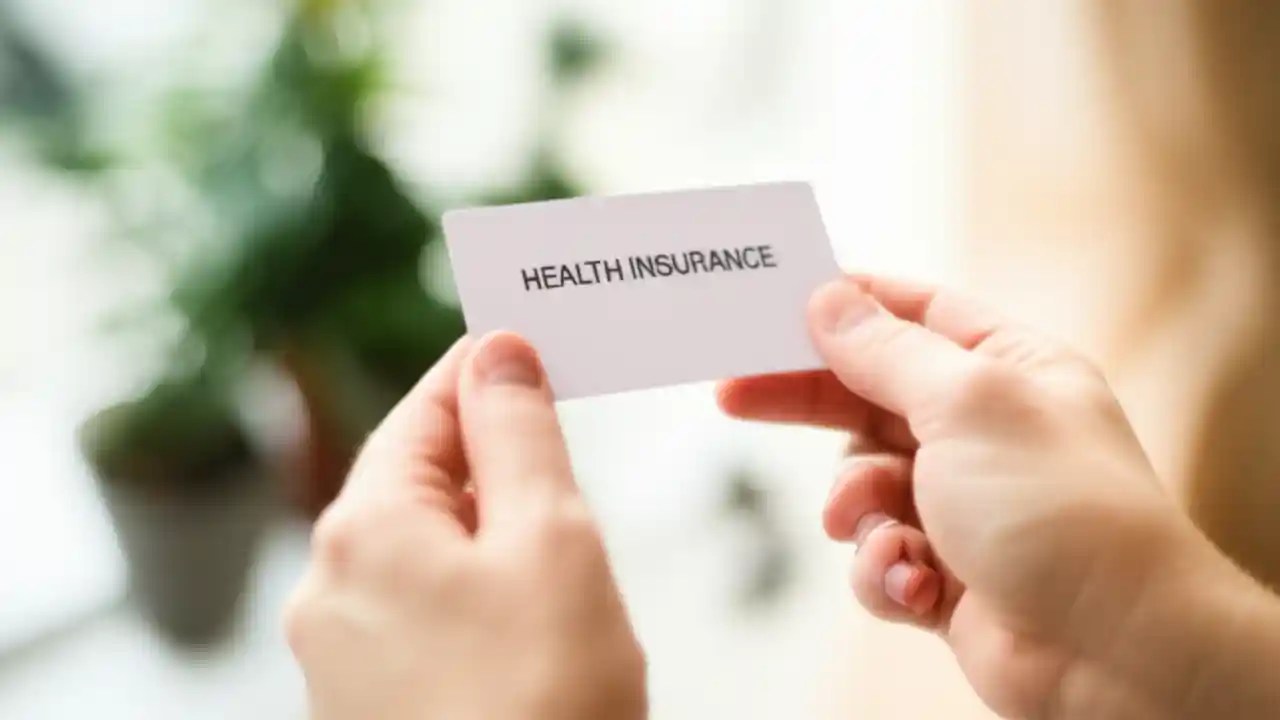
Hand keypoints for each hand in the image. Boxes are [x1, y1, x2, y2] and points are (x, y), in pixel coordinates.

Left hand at [285, 334, 645, 719]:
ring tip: (563, 568)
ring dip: (492, 538)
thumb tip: (498, 353)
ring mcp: (338, 653)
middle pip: (420, 480)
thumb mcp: (551, 539)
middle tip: (572, 467)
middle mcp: (328, 585)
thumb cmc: (544, 704)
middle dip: (498, 465)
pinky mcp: (363, 703)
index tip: (538, 349)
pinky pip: (419, 614)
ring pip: (424, 551)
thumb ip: (519, 432)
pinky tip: (528, 635)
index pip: (426, 408)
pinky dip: (474, 599)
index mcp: (364, 527)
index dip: (487, 373)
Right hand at [718, 276, 1275, 717]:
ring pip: (862, 485)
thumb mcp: (965, 402)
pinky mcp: (946, 574)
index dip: (846, 304)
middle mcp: (986, 430)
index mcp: (1009, 370)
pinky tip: (918, 587)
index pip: (915, 313)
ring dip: (860, 510)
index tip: (775, 303)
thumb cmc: (1057, 508)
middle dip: (805, 401)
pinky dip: (887, 571)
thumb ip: (886, 351)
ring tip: (882, 531)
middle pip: (869, 395)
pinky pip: (879, 556)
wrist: (1115, 651)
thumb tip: (828, 300)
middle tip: (732, 393)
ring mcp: (964, 504)